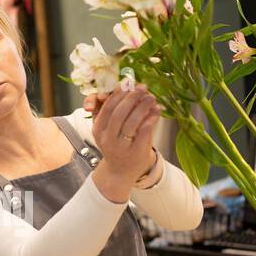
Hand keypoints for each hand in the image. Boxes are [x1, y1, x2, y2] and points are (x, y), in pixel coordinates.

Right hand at [86, 85, 160, 202]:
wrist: (119, 172)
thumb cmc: (117, 145)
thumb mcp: (110, 128)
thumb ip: (117, 109)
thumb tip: (132, 87)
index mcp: (99, 129)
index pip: (107, 107)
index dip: (119, 93)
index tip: (130, 84)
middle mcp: (107, 139)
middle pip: (119, 113)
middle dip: (132, 97)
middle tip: (143, 87)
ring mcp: (121, 147)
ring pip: (131, 122)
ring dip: (143, 107)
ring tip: (152, 98)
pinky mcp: (135, 153)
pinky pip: (144, 133)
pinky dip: (151, 120)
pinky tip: (156, 111)